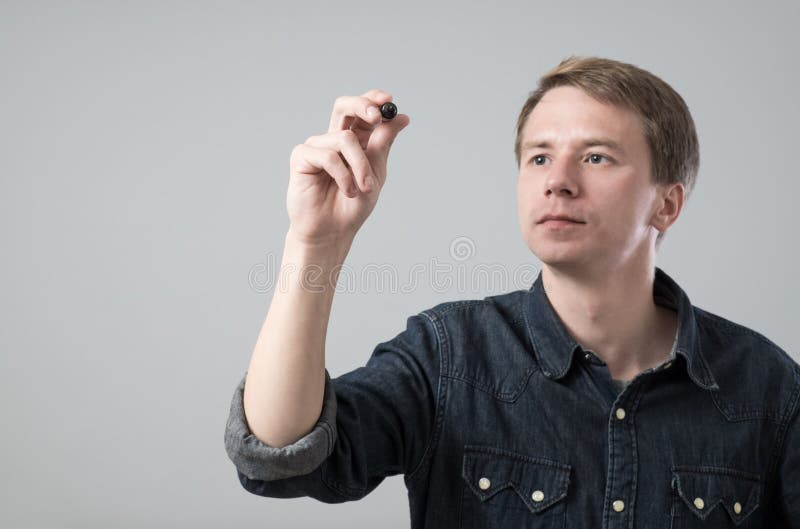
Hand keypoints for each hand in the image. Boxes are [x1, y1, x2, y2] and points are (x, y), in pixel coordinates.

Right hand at [286, 89, 409, 247]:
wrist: (333, 231)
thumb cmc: (352, 206)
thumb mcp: (376, 173)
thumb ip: (383, 144)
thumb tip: (401, 117)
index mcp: (354, 140)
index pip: (361, 110)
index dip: (373, 99)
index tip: (389, 101)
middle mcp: (333, 139)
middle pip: (343, 106)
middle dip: (362, 105)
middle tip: (377, 117)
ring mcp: (316, 147)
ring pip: (344, 138)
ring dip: (360, 165)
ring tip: (363, 189)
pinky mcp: (301, 158)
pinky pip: (328, 156)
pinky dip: (343, 175)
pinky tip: (347, 190)